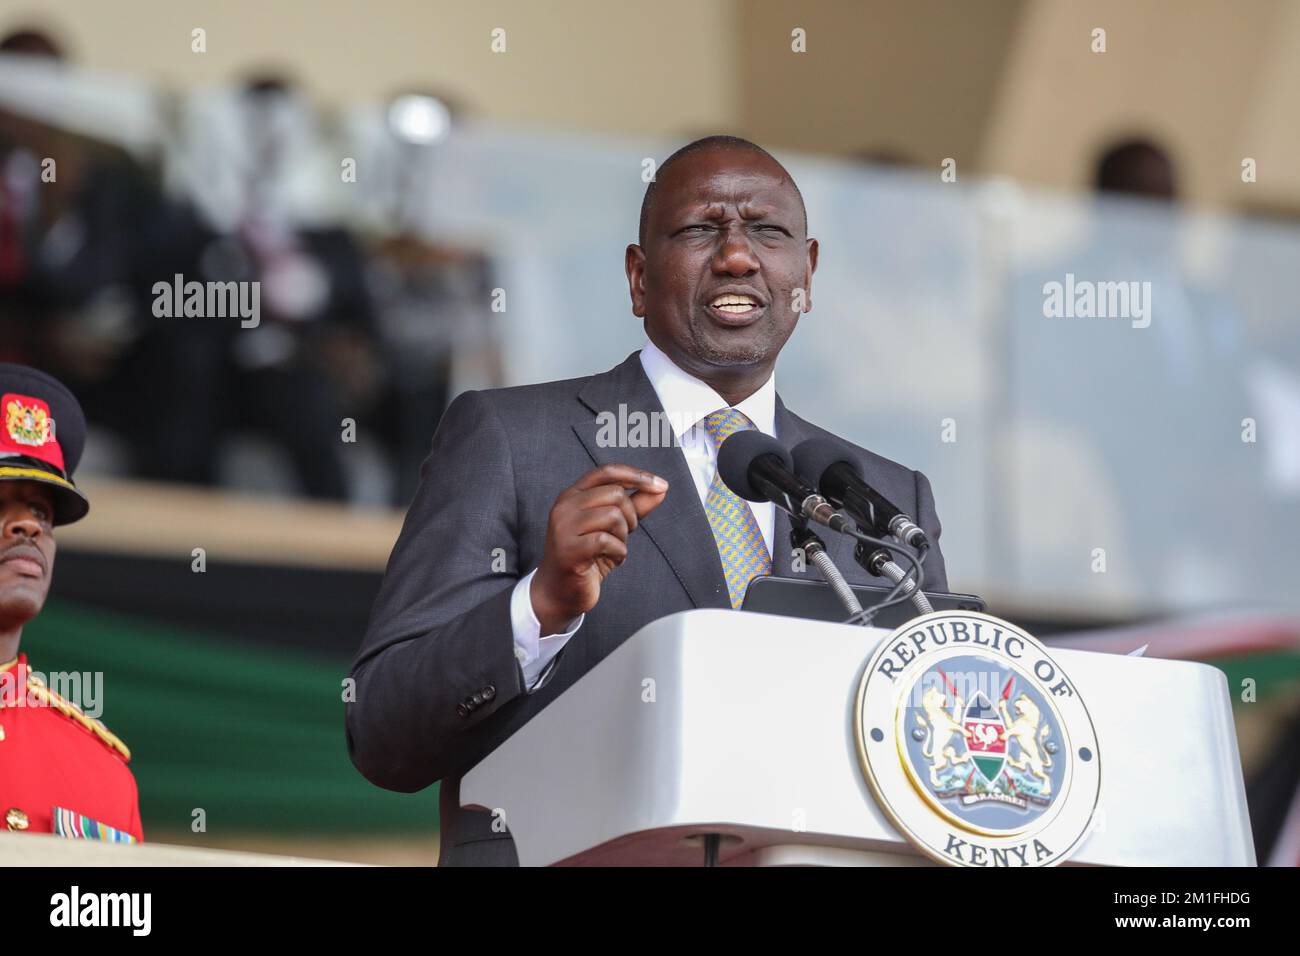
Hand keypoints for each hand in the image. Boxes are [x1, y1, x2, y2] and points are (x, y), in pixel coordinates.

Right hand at [531, 464, 667, 634]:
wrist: (558, 592)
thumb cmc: (587, 557)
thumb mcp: (613, 528)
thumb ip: (635, 506)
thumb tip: (661, 488)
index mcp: (573, 495)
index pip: (607, 472)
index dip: (637, 476)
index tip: (661, 485)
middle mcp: (565, 505)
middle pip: (615, 494)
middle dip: (631, 516)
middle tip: (624, 536)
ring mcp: (563, 527)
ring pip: (613, 516)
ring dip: (624, 537)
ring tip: (615, 549)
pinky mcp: (568, 549)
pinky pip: (607, 541)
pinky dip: (619, 553)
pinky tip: (612, 560)